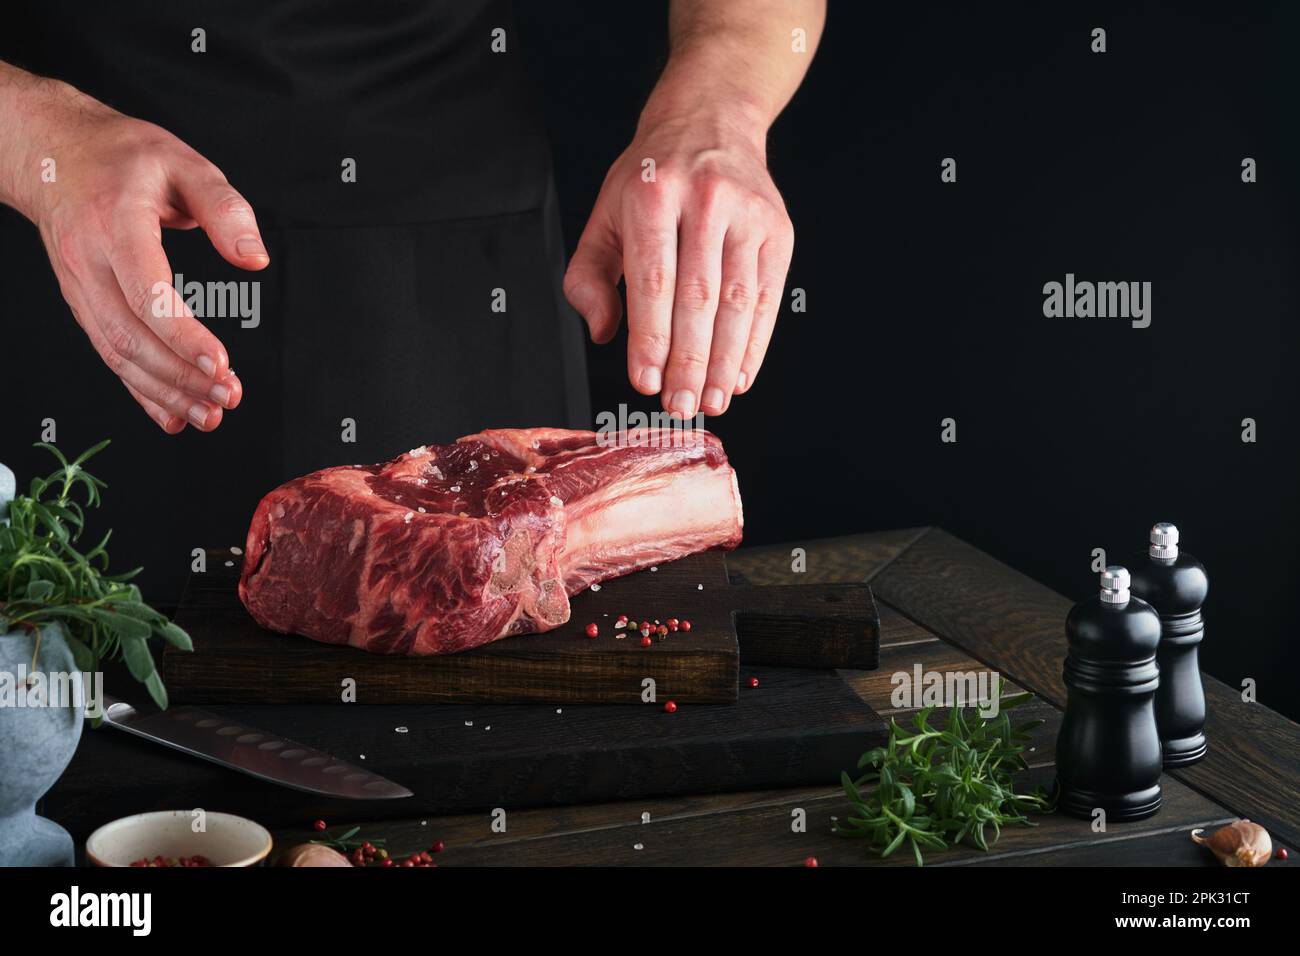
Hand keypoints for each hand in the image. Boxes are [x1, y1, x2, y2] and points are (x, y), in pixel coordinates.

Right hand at [10, 80, 267, 432]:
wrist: (51, 154)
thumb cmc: (120, 157)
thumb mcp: (182, 161)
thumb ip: (225, 207)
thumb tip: (254, 257)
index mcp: (114, 224)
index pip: (146, 292)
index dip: (182, 334)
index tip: (220, 362)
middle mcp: (89, 264)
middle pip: (131, 336)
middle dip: (182, 376)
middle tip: (228, 396)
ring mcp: (81, 288)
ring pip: (119, 355)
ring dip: (166, 392)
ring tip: (210, 415)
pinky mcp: (84, 304)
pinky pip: (111, 356)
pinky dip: (142, 392)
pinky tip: (172, 416)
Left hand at [564, 110, 792, 417]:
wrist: (710, 121)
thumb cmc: (650, 179)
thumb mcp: (604, 215)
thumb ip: (590, 276)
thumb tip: (604, 332)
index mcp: (652, 195)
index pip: (653, 280)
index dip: (651, 337)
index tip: (646, 382)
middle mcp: (704, 199)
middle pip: (699, 295)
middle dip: (690, 360)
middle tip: (681, 405)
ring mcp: (748, 213)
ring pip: (739, 300)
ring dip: (726, 359)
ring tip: (712, 400)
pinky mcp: (778, 229)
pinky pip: (768, 296)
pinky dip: (755, 342)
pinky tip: (740, 374)